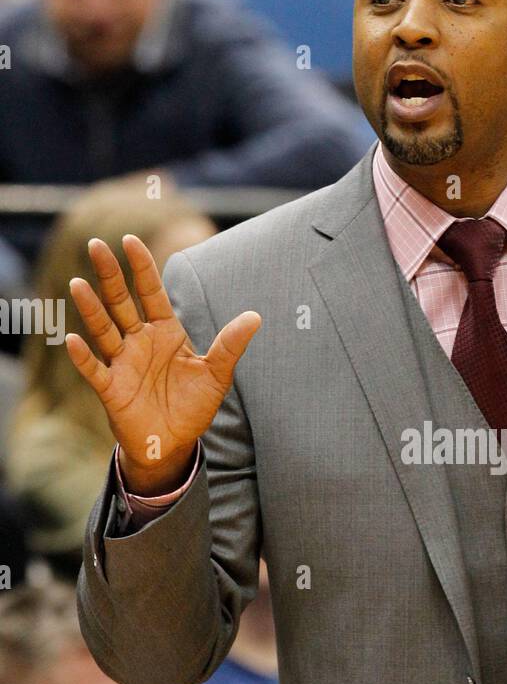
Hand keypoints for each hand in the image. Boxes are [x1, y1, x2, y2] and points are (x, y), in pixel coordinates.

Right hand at [66, 234, 260, 491]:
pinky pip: (94, 369)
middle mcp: (140, 342)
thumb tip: (255, 317)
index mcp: (165, 332)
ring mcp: (122, 363)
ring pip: (104, 330)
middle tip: (96, 244)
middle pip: (121, 302)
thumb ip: (230, 345)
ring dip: (91, 309)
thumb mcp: (216, 375)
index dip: (142, 268)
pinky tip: (74, 340)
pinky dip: (84, 356)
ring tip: (78, 284)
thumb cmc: (193, 405)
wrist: (175, 443)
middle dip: (109, 275)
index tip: (130, 240)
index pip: (151, 292)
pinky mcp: (111, 389)